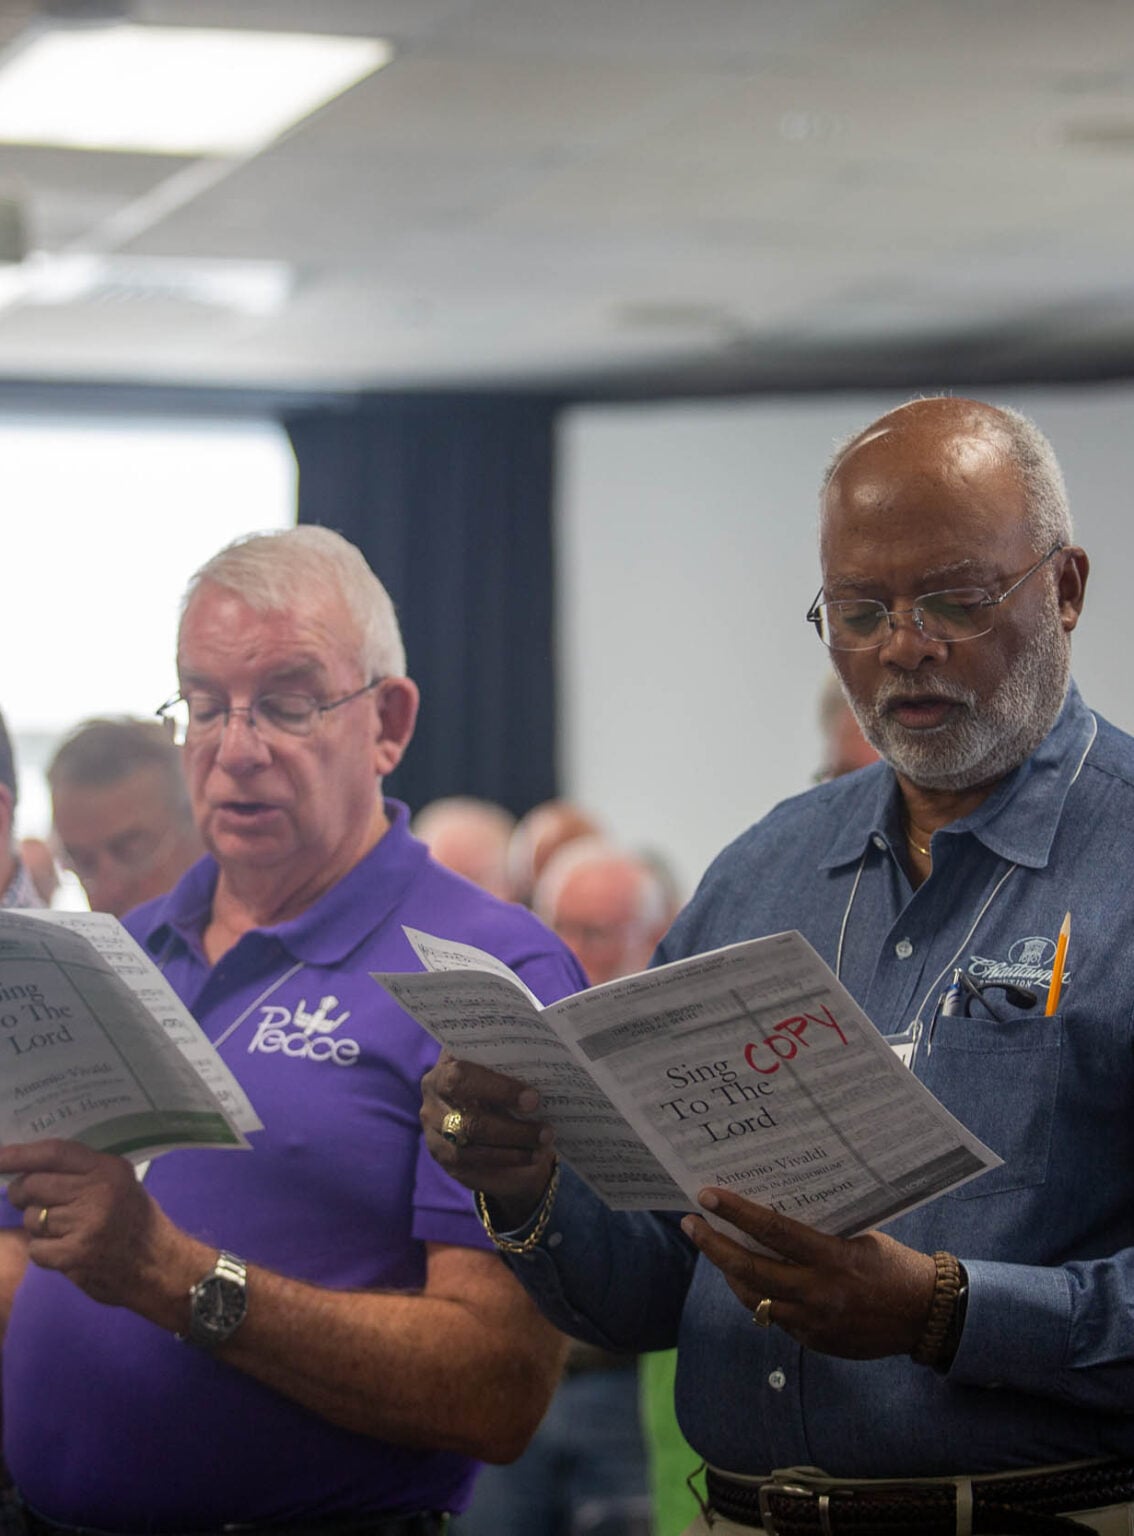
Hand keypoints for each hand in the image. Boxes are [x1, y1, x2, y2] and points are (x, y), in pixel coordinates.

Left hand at [0, 1139, 199, 1316]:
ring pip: (32, 1218)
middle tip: (29, 1201)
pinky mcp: (76, 1254)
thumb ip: (82, 1173)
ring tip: (64, 1231)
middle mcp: (98, 1191)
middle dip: (23, 1195)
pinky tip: (64, 1251)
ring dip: (39, 1227)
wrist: (160, 1266)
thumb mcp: (120, 1184)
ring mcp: (87, 1223)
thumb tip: (30, 1169)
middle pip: (34, 1184)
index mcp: (108, 1169)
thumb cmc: (135, 1221)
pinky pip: (36, 1248)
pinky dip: (44, 1251)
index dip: (20, 1154)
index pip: (55, 1153)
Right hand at [421, 1052, 556, 1226]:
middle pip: (469, 1122)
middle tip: (546, 1131)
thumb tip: (546, 1071)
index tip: (533, 1099)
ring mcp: (435, 1137)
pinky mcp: (446, 1163)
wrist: (484, 1112)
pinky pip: (475, 1171)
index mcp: (443, 1071)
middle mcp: (432, 1105)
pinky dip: (506, 1167)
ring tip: (543, 1146)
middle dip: (512, 1130)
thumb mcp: (501, 1070)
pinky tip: (531, 1159)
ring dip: (513, 1152)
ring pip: (472, 1151)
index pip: (461, 1078)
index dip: (498, 1089)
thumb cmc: (497, 1083)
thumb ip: (512, 1068)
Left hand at [680, 1186, 936, 1358]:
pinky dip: (757, 1297)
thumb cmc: (893, 1265)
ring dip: (728, 1273)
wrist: (924, 1315)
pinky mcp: (814, 1341)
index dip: (736, 1213)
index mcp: (833, 1259)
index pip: (773, 1232)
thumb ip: (818, 1233)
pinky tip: (747, 1279)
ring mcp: (814, 1322)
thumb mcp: (859, 1237)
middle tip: (691, 1224)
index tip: (707, 1196)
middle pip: (750, 1271)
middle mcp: (819, 1293)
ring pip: (754, 1299)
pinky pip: (775, 1317)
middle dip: (714, 1246)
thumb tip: (772, 1216)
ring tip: (713, 1250)